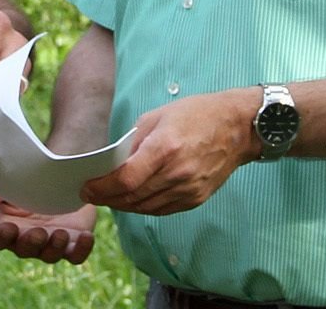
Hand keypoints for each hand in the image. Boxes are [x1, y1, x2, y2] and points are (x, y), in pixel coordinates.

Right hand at [0, 188, 96, 263]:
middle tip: (39, 233)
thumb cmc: (31, 180)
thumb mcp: (13, 181)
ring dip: (55, 247)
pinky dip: (82, 249)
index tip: (9, 228)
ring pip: (50, 255)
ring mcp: (50, 244)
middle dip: (31, 243)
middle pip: (24, 250)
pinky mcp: (72, 243)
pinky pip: (76, 255)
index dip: (2, 236)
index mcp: (7, 226)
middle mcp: (27, 240)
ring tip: (62, 234)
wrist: (62, 175)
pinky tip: (87, 237)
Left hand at [80, 89, 253, 215]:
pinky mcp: (196, 198)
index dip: (101, 188)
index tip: (86, 188)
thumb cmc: (198, 115)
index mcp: (165, 147)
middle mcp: (177, 172)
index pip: (125, 179)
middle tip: (92, 194)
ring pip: (145, 207)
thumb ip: (133, 142)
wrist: (238, 128)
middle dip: (107, 198)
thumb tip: (111, 163)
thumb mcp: (158, 117)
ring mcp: (188, 188)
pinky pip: (162, 209)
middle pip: (132, 197)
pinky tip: (134, 199)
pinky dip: (144, 206)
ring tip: (110, 197)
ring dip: (123, 205)